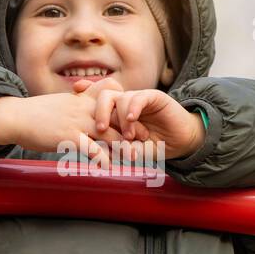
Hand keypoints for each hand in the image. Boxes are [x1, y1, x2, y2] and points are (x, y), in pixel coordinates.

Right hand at [0, 83, 132, 164]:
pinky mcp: (68, 137)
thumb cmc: (35, 114)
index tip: (136, 121)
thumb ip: (75, 107)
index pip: (112, 98)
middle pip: (117, 117)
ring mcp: (77, 122)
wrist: (15, 117)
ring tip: (133, 158)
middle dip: (133, 131)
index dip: (126, 109)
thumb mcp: (60, 105)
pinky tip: (107, 167)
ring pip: (109, 134)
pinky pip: (92, 149)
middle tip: (145, 142)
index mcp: (82, 100)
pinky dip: (102, 159)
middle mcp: (83, 109)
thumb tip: (83, 114)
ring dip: (123, 148)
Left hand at [79, 83, 205, 162]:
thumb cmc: (155, 145)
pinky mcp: (154, 97)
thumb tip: (104, 156)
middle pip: (104, 96)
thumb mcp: (134, 151)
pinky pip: (139, 97)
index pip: (97, 102)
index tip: (74, 99)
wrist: (181, 141)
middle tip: (101, 129)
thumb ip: (120, 151)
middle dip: (99, 111)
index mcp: (116, 113)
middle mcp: (125, 103)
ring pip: (121, 98)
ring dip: (122, 119)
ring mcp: (138, 99)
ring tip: (129, 136)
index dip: (85, 97)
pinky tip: (132, 120)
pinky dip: (132, 108)